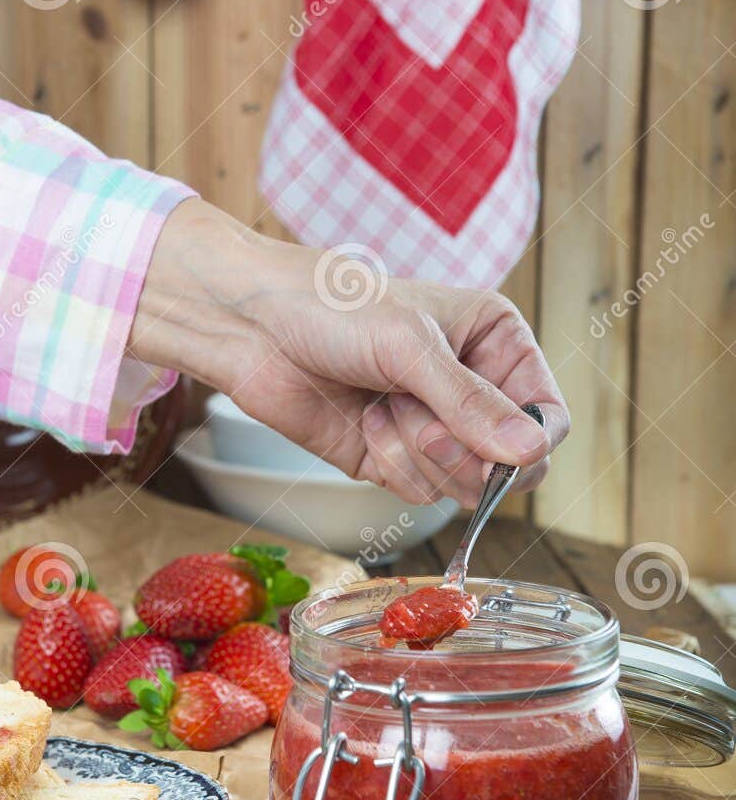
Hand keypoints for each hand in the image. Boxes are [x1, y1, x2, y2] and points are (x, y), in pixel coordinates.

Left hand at [129, 201, 568, 507]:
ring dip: (417, 453)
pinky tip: (363, 422)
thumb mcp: (411, 346)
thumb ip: (470, 404)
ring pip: (462, 484)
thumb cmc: (332, 308)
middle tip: (420, 419)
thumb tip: (529, 453)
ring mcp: (432, 427)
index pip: (547, 417)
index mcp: (496, 344)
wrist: (253, 327)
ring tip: (381, 405)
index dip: (529, 444)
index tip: (502, 451)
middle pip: (509, 464)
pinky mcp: (393, 458)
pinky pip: (417, 491)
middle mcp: (472, 388)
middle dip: (461, 450)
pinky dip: (389, 462)